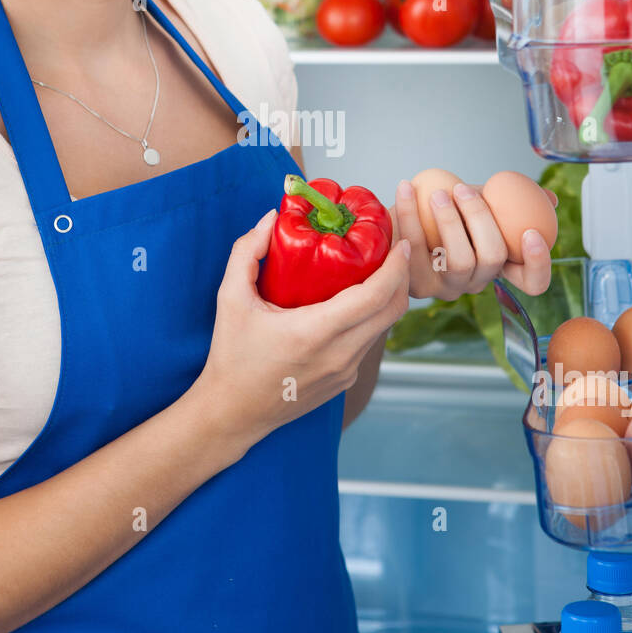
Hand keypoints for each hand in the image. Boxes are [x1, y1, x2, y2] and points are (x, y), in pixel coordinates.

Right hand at [201, 208, 410, 453]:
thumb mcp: (230, 299)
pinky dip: (371, 318)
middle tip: (394, 250)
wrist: (233, 413)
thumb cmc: (231, 357)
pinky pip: (369, 342)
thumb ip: (247, 252)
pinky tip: (356, 303)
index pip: (375, 296)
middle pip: (393, 310)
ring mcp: (346, 371)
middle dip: (401, 276)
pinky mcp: (345, 381)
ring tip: (377, 271)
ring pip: (384, 328)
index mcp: (316, 332)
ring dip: (388, 298)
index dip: (395, 267)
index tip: (401, 243)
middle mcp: (340, 354)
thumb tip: (270, 218)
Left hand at [390, 179, 557, 300]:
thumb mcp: (477, 202)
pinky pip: (417, 247)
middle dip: (480, 218)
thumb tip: (549, 198)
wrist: (396, 220)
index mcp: (499, 265)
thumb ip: (508, 200)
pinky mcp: (416, 284)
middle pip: (492, 257)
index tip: (531, 233)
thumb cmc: (443, 210)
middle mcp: (476, 282)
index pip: (532, 282)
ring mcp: (447, 287)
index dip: (539, 263)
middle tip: (461, 189)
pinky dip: (410, 212)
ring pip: (459, 260)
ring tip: (436, 192)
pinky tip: (406, 187)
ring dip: (448, 220)